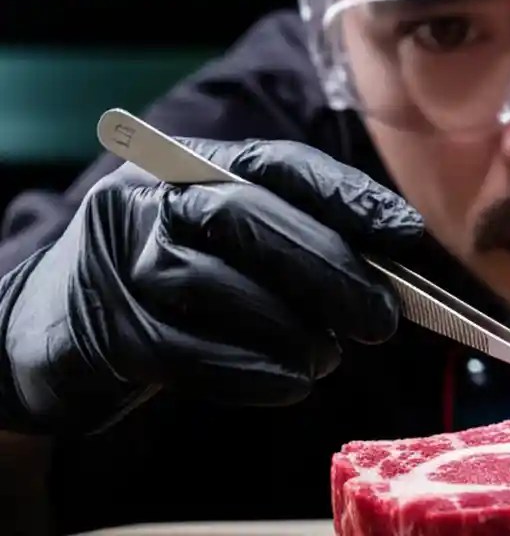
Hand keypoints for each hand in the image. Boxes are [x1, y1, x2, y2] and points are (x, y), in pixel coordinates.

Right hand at [0, 139, 423, 433]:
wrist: (67, 331)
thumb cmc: (181, 284)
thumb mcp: (234, 243)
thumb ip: (302, 240)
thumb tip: (397, 266)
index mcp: (194, 163)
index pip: (280, 164)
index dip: (347, 196)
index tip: (405, 234)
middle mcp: (151, 197)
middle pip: (246, 216)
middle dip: (328, 268)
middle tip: (381, 317)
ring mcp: (118, 258)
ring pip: (214, 282)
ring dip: (288, 327)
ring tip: (329, 357)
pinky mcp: (105, 328)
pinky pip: (184, 351)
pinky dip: (248, 370)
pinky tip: (289, 383)